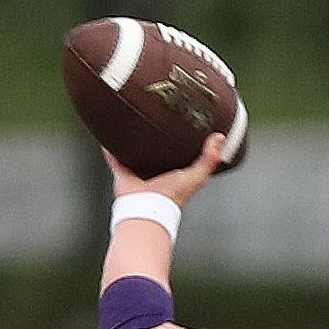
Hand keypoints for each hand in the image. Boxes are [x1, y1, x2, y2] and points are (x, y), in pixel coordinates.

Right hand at [106, 132, 227, 204]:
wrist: (148, 209)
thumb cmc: (171, 197)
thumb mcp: (197, 175)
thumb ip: (209, 159)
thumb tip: (219, 138)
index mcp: (174, 173)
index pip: (179, 154)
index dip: (181, 142)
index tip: (183, 125)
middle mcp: (156, 173)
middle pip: (156, 153)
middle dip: (156, 140)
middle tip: (156, 120)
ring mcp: (140, 174)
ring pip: (136, 155)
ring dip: (134, 143)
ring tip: (134, 124)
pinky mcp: (124, 175)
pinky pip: (115, 159)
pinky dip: (111, 149)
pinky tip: (109, 137)